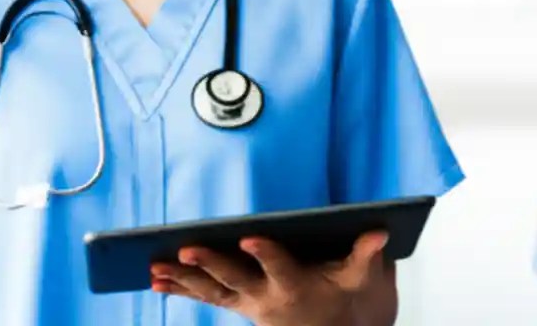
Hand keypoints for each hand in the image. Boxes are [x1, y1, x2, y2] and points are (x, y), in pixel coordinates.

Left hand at [150, 231, 391, 325]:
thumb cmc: (345, 300)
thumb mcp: (361, 279)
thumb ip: (367, 255)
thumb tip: (380, 232)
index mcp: (297, 286)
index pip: (280, 267)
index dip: (266, 255)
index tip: (249, 239)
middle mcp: (268, 298)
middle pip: (235, 280)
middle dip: (209, 264)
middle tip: (186, 249)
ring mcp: (250, 304)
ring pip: (212, 292)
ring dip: (183, 280)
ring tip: (156, 268)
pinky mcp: (239, 305)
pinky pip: (206, 298)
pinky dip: (181, 289)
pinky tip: (157, 281)